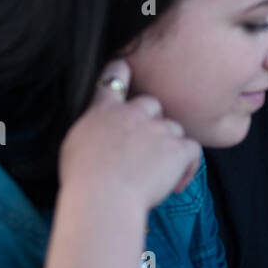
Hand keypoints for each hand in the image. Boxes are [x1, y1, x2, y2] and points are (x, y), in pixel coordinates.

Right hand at [58, 59, 202, 211]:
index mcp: (103, 111)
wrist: (102, 198)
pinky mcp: (177, 148)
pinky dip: (188, 167)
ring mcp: (157, 129)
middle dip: (152, 122)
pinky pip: (192, 150)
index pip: (114, 75)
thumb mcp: (74, 147)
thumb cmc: (81, 181)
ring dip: (169, 147)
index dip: (122, 71)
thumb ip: (93, 132)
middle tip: (144, 151)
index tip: (125, 70)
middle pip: (152, 103)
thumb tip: (102, 136)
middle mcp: (132, 113)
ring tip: (158, 175)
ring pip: (174, 128)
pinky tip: (175, 186)